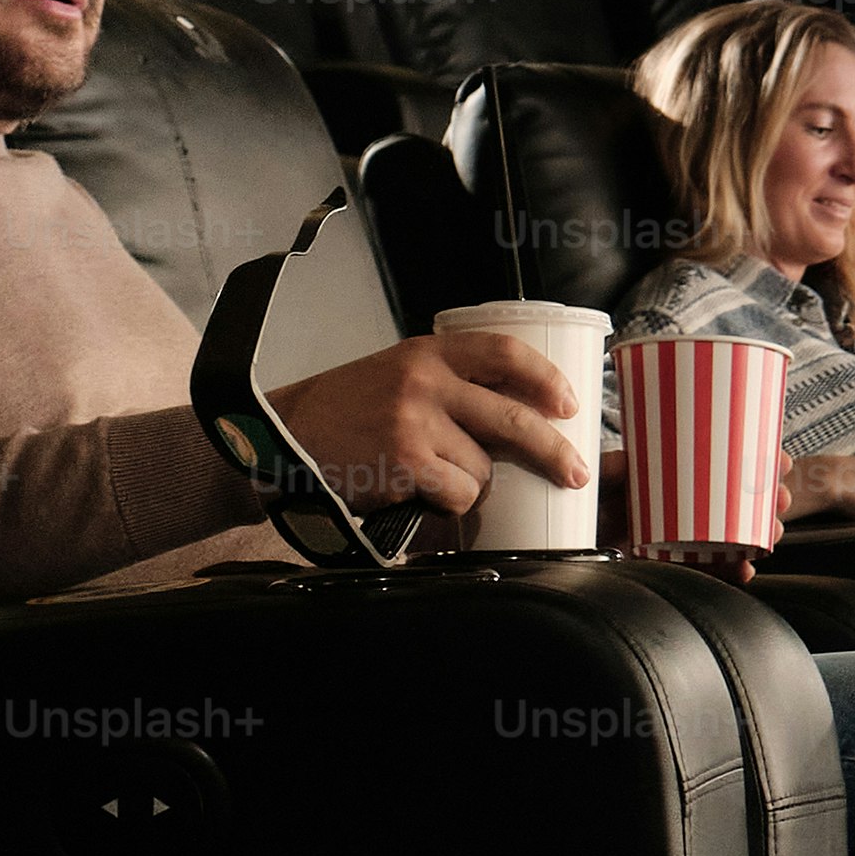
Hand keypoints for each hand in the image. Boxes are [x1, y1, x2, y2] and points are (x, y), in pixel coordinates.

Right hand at [269, 332, 582, 511]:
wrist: (280, 439)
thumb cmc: (341, 414)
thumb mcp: (394, 378)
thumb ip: (445, 385)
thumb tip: (511, 417)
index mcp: (425, 353)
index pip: (503, 352)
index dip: (546, 377)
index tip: (569, 402)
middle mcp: (425, 381)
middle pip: (514, 416)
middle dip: (553, 450)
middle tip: (574, 470)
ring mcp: (417, 422)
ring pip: (484, 468)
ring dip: (469, 483)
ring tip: (427, 476)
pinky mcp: (408, 463)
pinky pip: (460, 493)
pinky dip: (449, 503)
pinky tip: (415, 492)